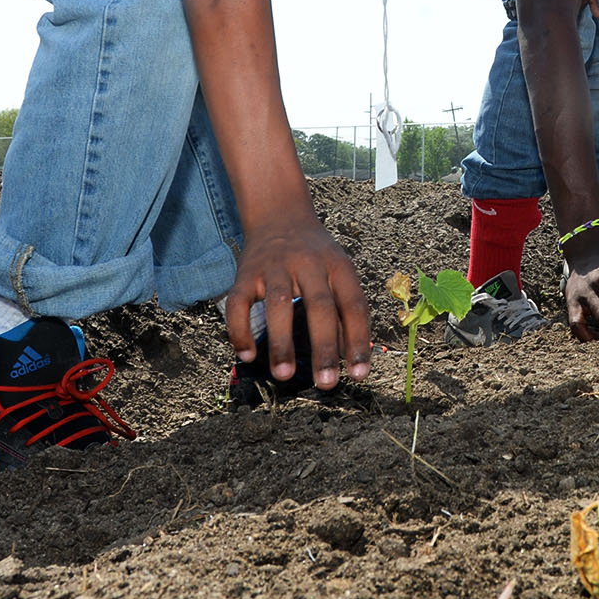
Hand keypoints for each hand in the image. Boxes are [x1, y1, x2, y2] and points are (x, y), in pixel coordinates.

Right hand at [224, 212, 371, 389]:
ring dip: (282, 342)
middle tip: (326, 383)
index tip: (359, 374)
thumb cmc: (316, 254)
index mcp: (338, 266)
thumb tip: (350, 357)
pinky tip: (247, 355)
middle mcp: (308, 264)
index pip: (354, 305)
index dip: (358, 341)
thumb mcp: (338, 272)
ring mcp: (275, 267)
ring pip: (279, 304)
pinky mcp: (245, 272)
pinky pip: (239, 303)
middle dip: (323, 347)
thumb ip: (344, 310)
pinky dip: (240, 329)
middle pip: (319, 306)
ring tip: (284, 375)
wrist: (280, 214)